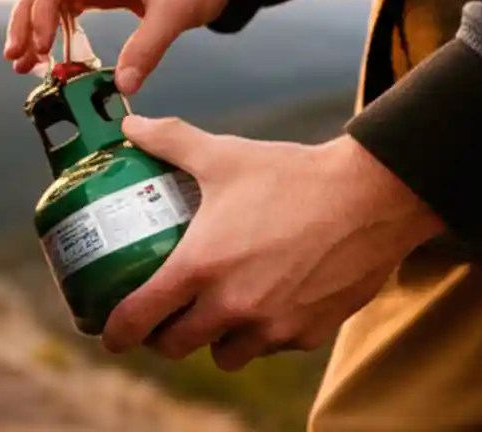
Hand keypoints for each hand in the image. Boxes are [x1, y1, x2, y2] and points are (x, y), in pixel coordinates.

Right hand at [3, 0, 254, 93]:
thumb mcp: (178, 9)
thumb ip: (148, 47)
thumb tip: (123, 85)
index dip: (42, 9)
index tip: (42, 43)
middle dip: (27, 21)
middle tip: (16, 57)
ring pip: (53, 0)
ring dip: (37, 30)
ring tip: (25, 64)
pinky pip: (72, 11)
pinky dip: (59, 33)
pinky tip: (53, 57)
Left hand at [101, 116, 445, 370]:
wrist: (371, 198)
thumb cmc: (292, 176)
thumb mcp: (223, 155)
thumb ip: (170, 141)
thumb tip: (131, 126)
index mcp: (200, 267)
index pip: (140, 317)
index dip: (118, 331)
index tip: (110, 334)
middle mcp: (231, 306)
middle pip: (176, 346)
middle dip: (162, 337)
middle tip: (161, 319)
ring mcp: (271, 326)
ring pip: (224, 355)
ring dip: (211, 340)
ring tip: (210, 316)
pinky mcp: (307, 333)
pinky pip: (269, 347)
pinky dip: (260, 334)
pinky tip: (262, 305)